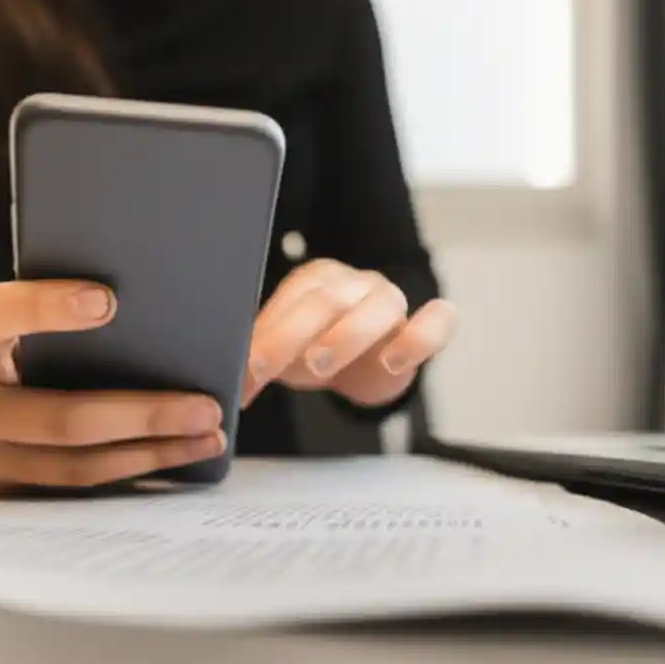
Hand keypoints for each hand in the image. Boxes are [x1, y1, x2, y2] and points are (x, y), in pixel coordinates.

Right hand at [0, 281, 224, 490]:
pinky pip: (75, 490)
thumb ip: (54, 311)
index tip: (108, 299)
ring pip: (75, 466)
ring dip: (150, 453)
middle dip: (143, 414)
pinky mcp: (1, 495)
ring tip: (207, 435)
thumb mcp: (4, 322)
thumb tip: (147, 308)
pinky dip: (130, 473)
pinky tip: (175, 458)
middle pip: (59, 417)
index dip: (45, 308)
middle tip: (206, 405)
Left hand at [243, 259, 456, 407]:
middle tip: (263, 367)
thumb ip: (256, 361)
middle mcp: (354, 283)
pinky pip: (438, 320)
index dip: (264, 336)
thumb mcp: (281, 355)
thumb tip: (225, 383)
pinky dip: (419, 336)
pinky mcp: (422, 328)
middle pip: (326, 301)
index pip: (290, 300)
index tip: (242, 373)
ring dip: (347, 334)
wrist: (359, 367)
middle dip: (290, 336)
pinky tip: (391, 362)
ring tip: (318, 364)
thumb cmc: (313, 352)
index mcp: (315, 280)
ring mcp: (391, 302)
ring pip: (380, 305)